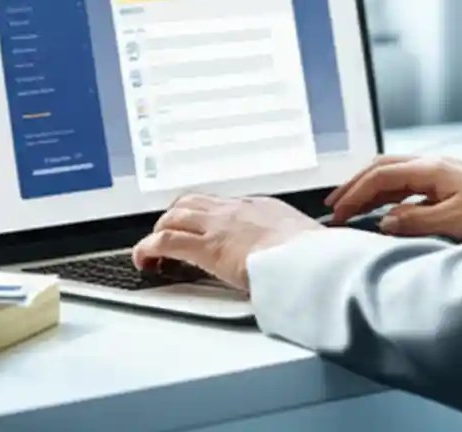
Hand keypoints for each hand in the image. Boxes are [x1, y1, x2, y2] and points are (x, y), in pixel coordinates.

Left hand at [132, 194, 323, 290]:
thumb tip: (303, 258)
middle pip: (191, 202)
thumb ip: (295, 247)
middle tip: (169, 236)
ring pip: (173, 216)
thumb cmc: (316, 256)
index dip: (205, 216)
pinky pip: (164, 241)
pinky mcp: (205, 246)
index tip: (201, 228)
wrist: (311, 258)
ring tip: (154, 250)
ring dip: (160, 231)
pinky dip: (148, 248)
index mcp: (261, 207)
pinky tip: (144, 260)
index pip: (223, 205)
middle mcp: (235, 210)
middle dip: (175, 218)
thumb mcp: (307, 241)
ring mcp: (218, 225)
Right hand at [325, 155, 461, 239]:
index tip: (337, 215)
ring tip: (352, 208)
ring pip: (396, 175)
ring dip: (371, 190)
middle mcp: (435, 165)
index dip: (354, 194)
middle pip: (382, 168)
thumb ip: (416, 221)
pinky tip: (386, 211)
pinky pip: (411, 185)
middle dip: (355, 185)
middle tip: (333, 206)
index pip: (379, 176)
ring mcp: (444, 174)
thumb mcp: (456, 221)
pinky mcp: (453, 186)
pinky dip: (390, 196)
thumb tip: (383, 221)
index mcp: (432, 168)